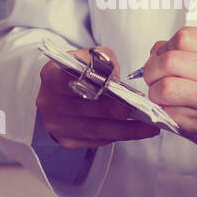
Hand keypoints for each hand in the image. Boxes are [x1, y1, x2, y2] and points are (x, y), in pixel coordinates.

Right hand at [36, 46, 161, 149]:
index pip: (70, 80)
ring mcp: (55, 124)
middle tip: (138, 111)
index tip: (117, 89)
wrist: (61, 91)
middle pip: (85, 109)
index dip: (95, 85)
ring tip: (147, 127)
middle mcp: (48, 102)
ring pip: (93, 129)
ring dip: (123, 130)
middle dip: (114, 111)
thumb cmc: (77, 72)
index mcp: (50, 75)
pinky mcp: (65, 140)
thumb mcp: (88, 56)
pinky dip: (116, 136)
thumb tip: (114, 77)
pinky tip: (134, 132)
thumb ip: (101, 60)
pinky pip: (94, 140)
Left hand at [140, 26, 196, 167]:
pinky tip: (173, 110)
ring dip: (155, 94)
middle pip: (169, 61)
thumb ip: (193, 51)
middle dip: (152, 71)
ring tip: (162, 96)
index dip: (164, 47)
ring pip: (165, 88)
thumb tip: (157, 50)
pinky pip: (169, 113)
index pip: (183, 37)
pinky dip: (164, 112)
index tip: (162, 57)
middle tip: (154, 79)